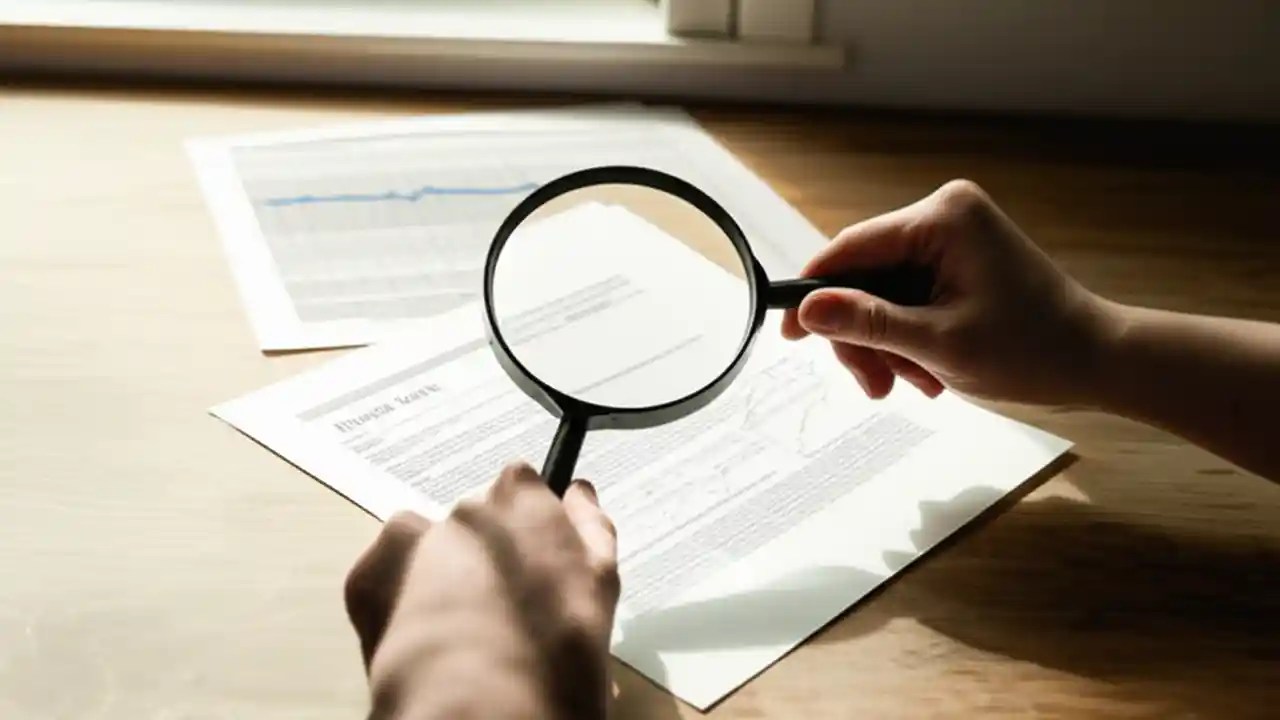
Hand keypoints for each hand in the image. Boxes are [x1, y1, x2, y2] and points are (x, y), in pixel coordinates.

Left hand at [344, 463, 619, 719]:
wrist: (479, 707)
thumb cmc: (558, 650)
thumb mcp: (598, 587)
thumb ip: (590, 527)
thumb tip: (578, 491)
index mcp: (523, 499)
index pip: (522, 484)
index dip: (526, 522)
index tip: (534, 560)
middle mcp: (465, 509)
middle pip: (475, 520)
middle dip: (485, 553)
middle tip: (501, 609)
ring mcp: (411, 539)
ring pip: (426, 546)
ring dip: (438, 573)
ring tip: (458, 632)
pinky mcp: (368, 576)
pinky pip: (384, 576)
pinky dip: (396, 600)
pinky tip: (420, 639)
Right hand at [782, 179, 1117, 405]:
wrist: (1098, 361)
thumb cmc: (1035, 349)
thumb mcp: (939, 343)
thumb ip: (869, 324)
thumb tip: (808, 311)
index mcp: (942, 218)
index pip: (850, 248)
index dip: (813, 293)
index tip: (789, 335)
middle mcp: (945, 214)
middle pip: (864, 276)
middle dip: (864, 335)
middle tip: (876, 385)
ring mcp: (953, 236)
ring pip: (882, 293)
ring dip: (887, 344)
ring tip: (914, 383)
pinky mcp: (959, 259)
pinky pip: (908, 296)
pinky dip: (908, 337)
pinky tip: (927, 369)